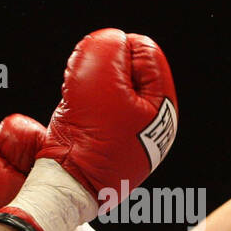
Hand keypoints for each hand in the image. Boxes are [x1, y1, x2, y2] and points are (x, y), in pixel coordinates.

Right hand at [0, 29, 177, 230]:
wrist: (67, 188)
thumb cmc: (87, 135)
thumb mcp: (99, 80)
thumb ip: (107, 48)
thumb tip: (113, 42)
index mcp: (163, 109)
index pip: (146, 53)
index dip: (116, 49)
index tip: (96, 68)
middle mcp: (153, 127)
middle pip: (128, 74)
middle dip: (102, 73)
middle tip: (87, 90)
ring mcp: (132, 141)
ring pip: (110, 94)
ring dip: (90, 92)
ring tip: (80, 109)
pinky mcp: (109, 151)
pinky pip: (97, 117)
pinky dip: (83, 112)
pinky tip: (76, 122)